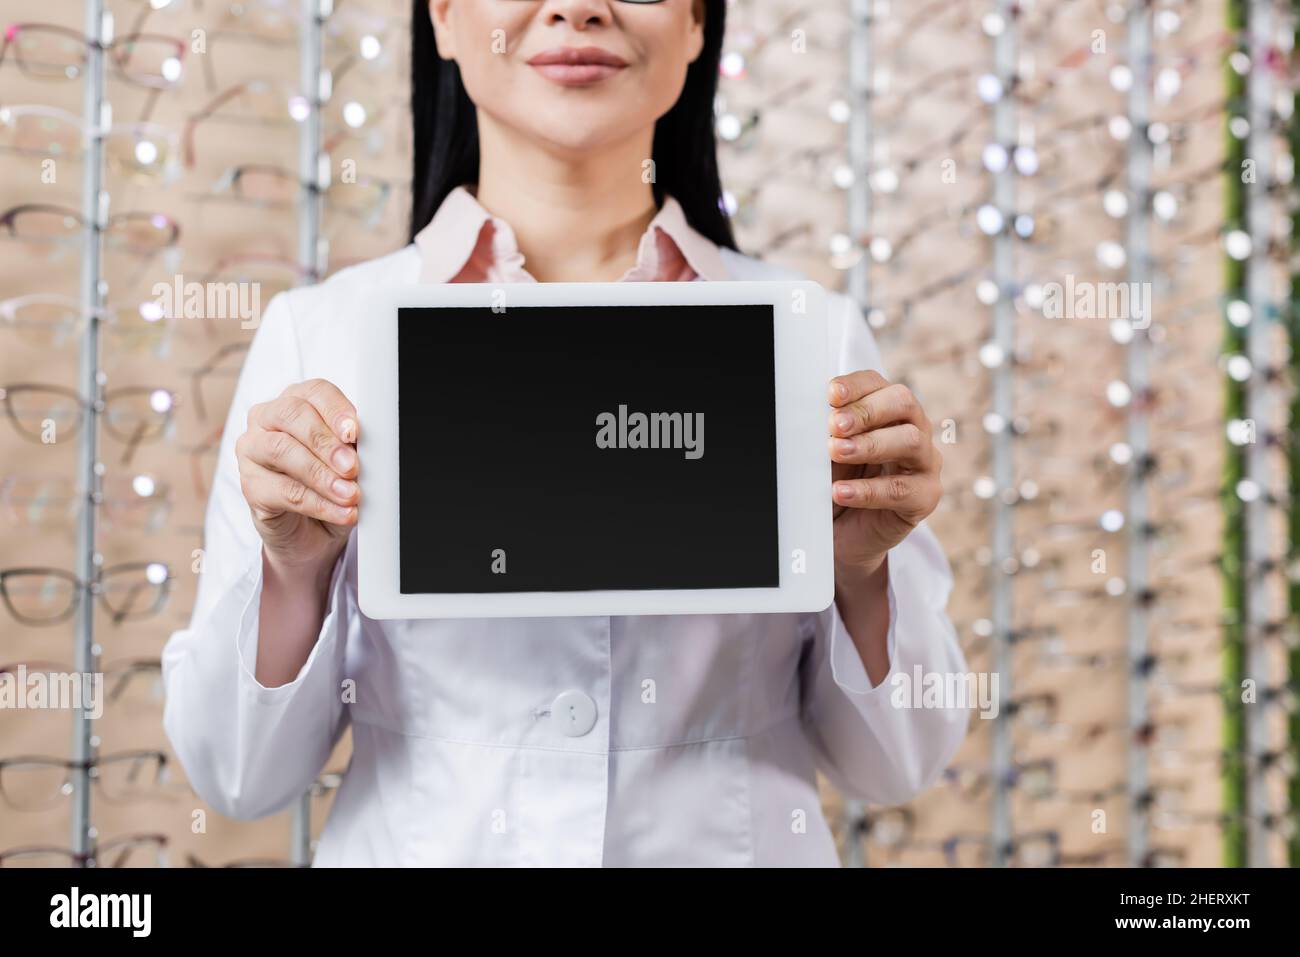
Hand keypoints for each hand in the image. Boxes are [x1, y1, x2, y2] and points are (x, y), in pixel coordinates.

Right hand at [235, 378, 359, 575]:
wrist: (316, 530)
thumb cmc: (334, 482)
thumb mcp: (352, 461)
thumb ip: (354, 446)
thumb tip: (366, 443)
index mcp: (297, 401)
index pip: (315, 392)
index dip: (336, 410)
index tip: (354, 432)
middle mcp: (267, 419)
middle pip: (291, 415)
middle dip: (325, 442)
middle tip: (352, 467)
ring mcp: (252, 451)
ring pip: (280, 450)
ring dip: (321, 475)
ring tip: (350, 494)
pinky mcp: (250, 486)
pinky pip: (283, 491)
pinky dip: (318, 503)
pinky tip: (342, 512)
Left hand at [827, 371, 941, 570]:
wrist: (843, 531)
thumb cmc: (840, 481)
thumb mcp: (828, 453)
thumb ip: (828, 432)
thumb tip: (815, 416)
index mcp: (888, 411)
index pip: (878, 384)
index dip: (855, 386)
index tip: (830, 395)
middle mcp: (913, 429)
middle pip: (903, 402)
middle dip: (866, 411)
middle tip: (834, 426)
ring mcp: (924, 462)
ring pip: (910, 441)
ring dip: (870, 444)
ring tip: (836, 452)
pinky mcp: (925, 497)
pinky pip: (901, 490)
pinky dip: (868, 490)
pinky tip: (841, 492)